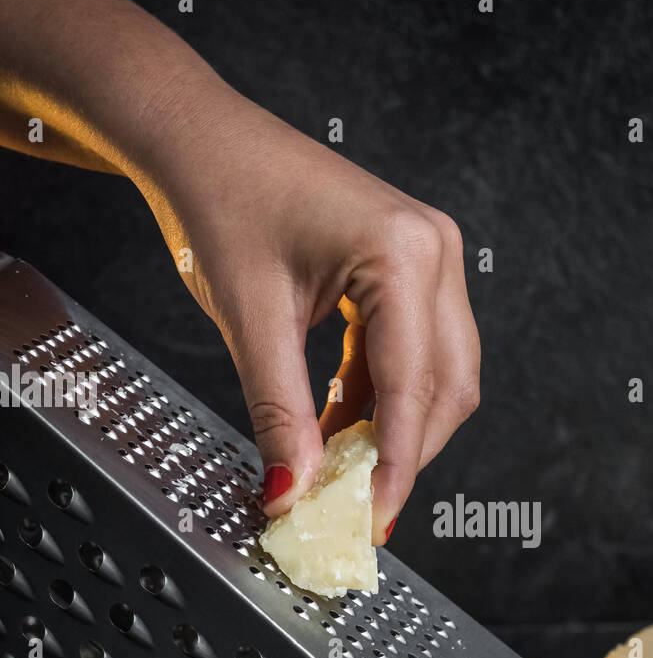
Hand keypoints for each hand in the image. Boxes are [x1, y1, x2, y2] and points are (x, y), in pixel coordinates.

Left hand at [136, 80, 479, 541]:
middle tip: (355, 505)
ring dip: (393, 427)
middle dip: (405, 452)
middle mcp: (433, 249)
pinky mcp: (410, 266)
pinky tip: (338, 422)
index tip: (371, 518)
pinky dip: (379, 396)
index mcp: (402, 252)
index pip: (413, 387)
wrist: (199, 138)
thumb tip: (292, 493)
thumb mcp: (250, 319)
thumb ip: (280, 415)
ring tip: (337, 467)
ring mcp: (429, 255)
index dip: (395, 464)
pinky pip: (411, 351)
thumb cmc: (221, 198)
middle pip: (448, 387)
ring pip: (437, 375)